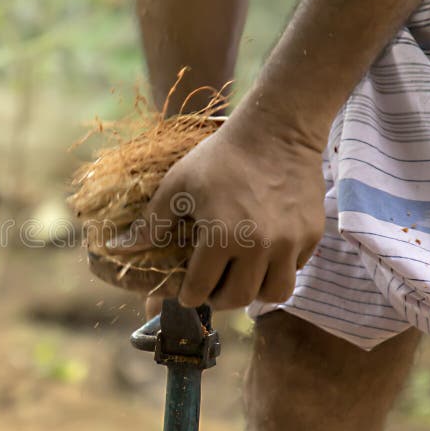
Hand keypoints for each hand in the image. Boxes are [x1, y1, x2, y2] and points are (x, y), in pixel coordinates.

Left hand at [112, 108, 325, 309]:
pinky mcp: (311, 235)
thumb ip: (151, 223)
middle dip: (219, 299)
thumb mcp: (178, 185)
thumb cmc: (220, 157)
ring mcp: (290, 243)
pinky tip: (265, 254)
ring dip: (255, 292)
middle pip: (238, 299)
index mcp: (223, 237)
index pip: (201, 289)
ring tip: (242, 277)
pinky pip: (296, 269)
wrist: (277, 131)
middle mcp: (260, 247)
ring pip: (275, 293)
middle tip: (212, 288)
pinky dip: (279, 270)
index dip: (189, 295)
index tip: (187, 291)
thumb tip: (117, 248)